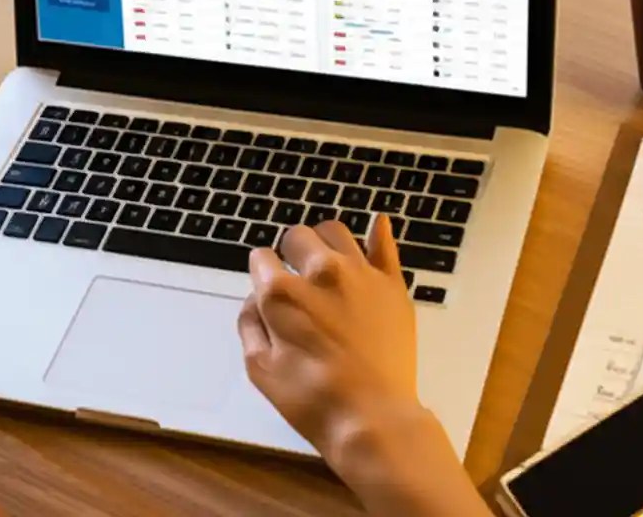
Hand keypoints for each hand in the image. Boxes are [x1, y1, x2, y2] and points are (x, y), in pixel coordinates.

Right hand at [238, 216, 417, 461]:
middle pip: (297, 237)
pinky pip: (385, 244)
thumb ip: (251, 324)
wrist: (371, 416)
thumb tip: (255, 298)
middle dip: (290, 252)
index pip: (261, 259)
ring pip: (336, 232)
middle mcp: (320, 272)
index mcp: (281, 293)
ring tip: (325, 262)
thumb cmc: (311, 398)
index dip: (261, 273)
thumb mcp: (260, 368)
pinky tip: (375, 226)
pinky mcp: (391, 284)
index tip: (268, 288)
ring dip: (324, 242)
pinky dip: (377, 232)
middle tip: (296, 277)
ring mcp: (360, 274)